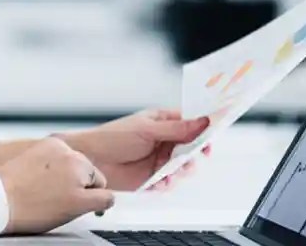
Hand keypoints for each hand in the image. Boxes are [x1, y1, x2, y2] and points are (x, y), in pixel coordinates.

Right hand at [0, 137, 115, 233]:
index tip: (64, 184)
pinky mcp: (77, 197)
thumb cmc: (6, 186)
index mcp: (55, 144)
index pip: (77, 158)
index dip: (73, 175)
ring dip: (87, 194)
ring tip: (66, 204)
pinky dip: (102, 205)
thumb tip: (64, 175)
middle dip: (82, 184)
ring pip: (99, 183)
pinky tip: (94, 210)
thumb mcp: (30, 159)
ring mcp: (74, 176)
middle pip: (89, 170)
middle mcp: (68, 155)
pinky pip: (105, 199)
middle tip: (65, 197)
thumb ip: (51, 162)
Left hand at [59, 109, 210, 191]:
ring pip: (184, 167)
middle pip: (192, 147)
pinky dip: (168, 184)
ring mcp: (159, 159)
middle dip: (195, 153)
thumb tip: (203, 122)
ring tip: (173, 171)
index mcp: (163, 122)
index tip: (214, 132)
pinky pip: (170, 182)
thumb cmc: (111, 137)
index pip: (191, 122)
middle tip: (193, 156)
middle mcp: (164, 140)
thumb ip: (176, 129)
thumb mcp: (146, 129)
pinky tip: (161, 182)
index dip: (204, 127)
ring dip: (182, 170)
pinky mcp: (153, 178)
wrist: (91, 160)